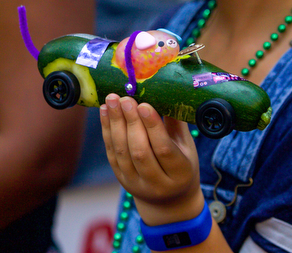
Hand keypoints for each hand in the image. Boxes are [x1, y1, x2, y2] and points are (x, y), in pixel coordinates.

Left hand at [100, 93, 203, 225]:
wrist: (169, 199)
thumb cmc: (181, 163)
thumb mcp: (186, 145)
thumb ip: (175, 122)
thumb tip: (166, 92)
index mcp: (180, 173)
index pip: (164, 149)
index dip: (153, 126)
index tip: (144, 104)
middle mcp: (158, 183)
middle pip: (140, 151)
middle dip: (131, 122)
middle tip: (125, 98)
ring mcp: (136, 183)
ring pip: (122, 152)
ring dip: (115, 123)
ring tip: (112, 100)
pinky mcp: (121, 178)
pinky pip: (111, 152)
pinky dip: (106, 130)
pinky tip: (105, 112)